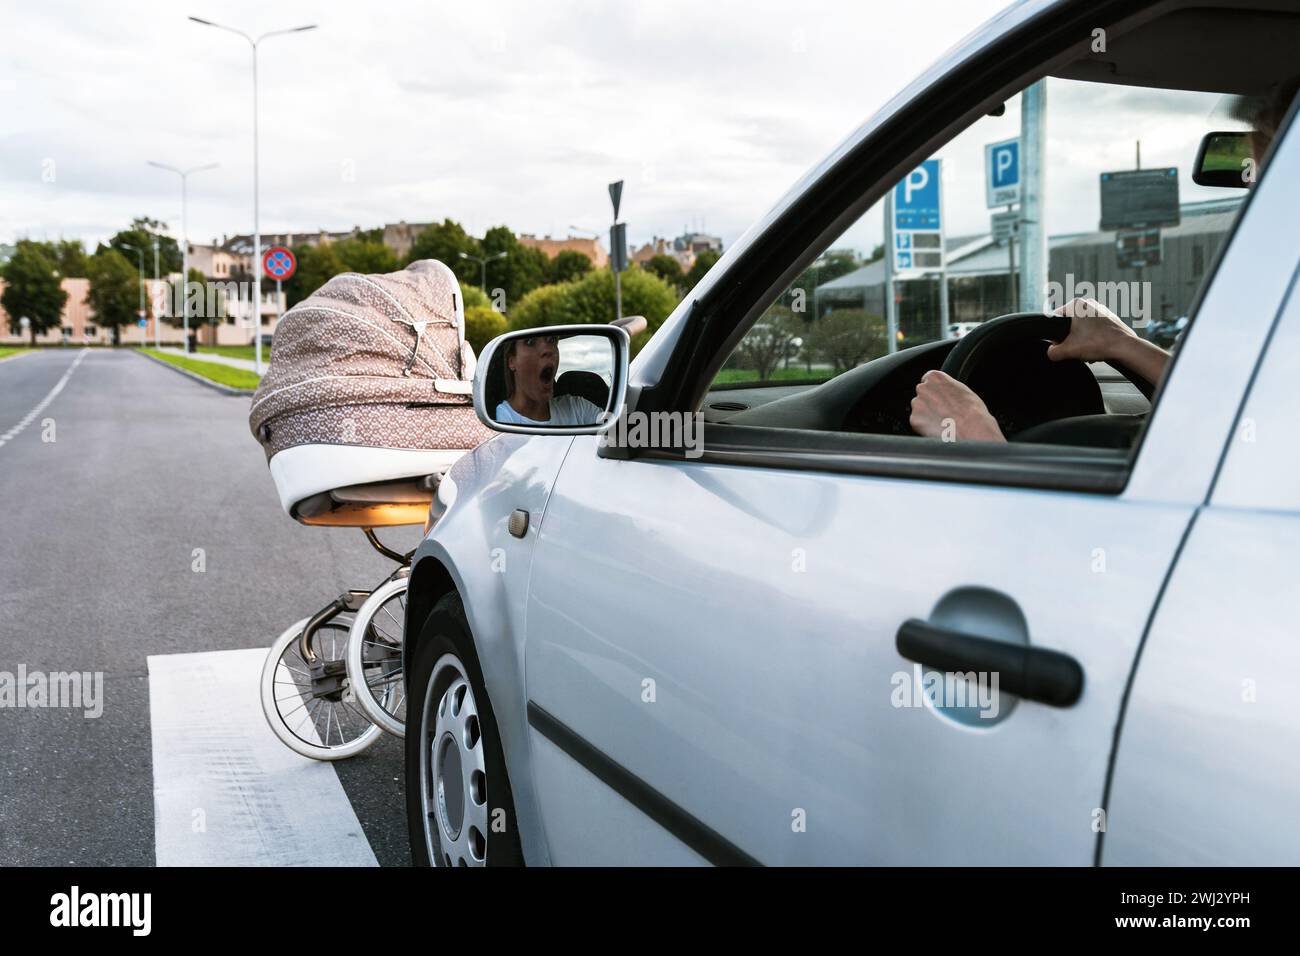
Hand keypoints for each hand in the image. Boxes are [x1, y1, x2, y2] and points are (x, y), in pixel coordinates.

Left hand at [910, 370, 1004, 441]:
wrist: (972, 429)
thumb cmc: (972, 410)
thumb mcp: (961, 389)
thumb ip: (946, 387)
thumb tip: (942, 391)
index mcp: (934, 377)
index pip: (927, 380)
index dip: (934, 391)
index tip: (939, 398)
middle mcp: (922, 388)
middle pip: (922, 395)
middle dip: (929, 403)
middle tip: (943, 413)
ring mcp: (917, 404)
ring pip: (919, 410)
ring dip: (926, 415)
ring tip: (943, 422)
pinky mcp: (914, 420)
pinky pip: (917, 423)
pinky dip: (925, 427)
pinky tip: (938, 429)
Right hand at [1047, 296, 1170, 383]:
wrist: (1125, 347)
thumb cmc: (1099, 343)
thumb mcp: (1068, 350)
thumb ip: (1053, 352)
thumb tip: (1051, 352)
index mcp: (1076, 304)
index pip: (1055, 319)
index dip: (1055, 335)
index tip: (1062, 344)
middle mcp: (1088, 303)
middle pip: (1069, 325)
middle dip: (1071, 339)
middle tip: (1077, 349)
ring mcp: (1101, 310)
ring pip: (1082, 328)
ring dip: (1082, 341)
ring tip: (1088, 350)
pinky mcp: (1110, 318)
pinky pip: (1094, 329)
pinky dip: (1093, 339)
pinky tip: (1097, 348)